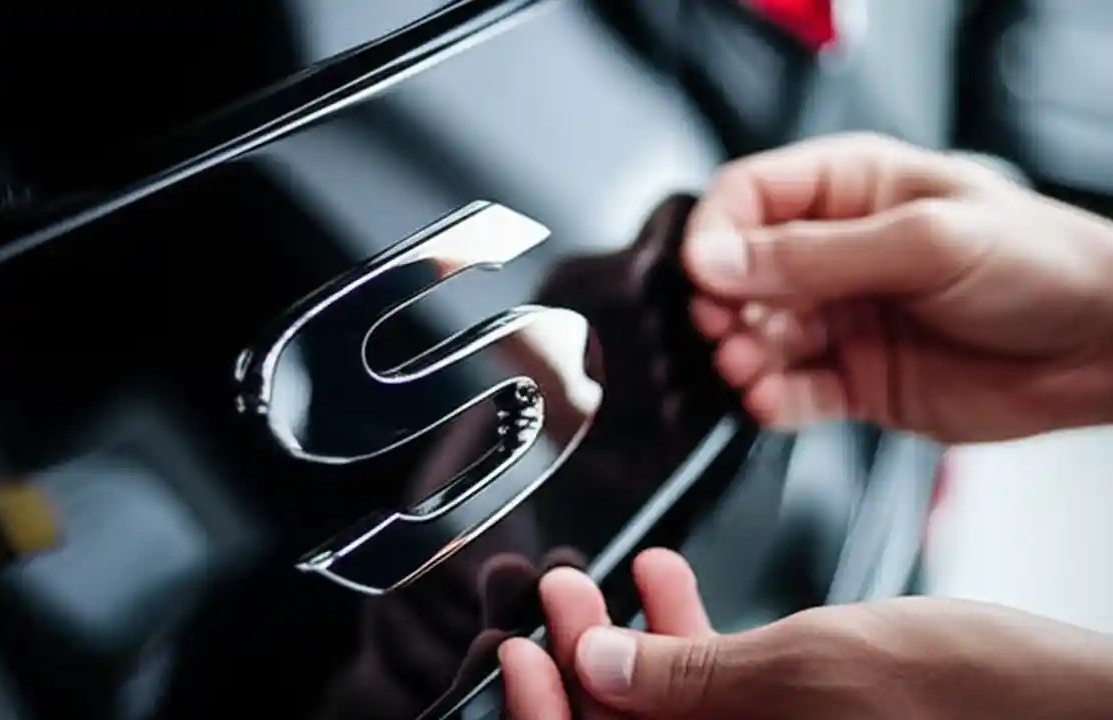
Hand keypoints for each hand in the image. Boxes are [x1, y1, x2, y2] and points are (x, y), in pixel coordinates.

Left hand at [499, 548, 1112, 718]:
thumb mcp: (811, 673)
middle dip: (585, 662)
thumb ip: (690, 676)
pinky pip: (726, 704)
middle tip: (558, 593)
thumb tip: (598, 666)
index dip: (547, 713)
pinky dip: (694, 647)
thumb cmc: (979, 705)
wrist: (1088, 710)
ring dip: (634, 643)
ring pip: (675, 714)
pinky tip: (672, 585)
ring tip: (607, 575)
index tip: (519, 648)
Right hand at [683, 133, 1112, 441]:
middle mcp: (834, 253)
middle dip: (721, 305)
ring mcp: (841, 319)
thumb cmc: (1042, 264)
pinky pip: (789, 392)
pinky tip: (768, 400)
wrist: (1104, 349)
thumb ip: (815, 255)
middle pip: (739, 273)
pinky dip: (769, 400)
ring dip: (741, 356)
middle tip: (724, 328)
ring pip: (757, 337)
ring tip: (747, 368)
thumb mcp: (925, 242)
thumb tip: (719, 260)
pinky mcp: (854, 379)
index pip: (747, 197)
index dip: (715, 234)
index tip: (703, 274)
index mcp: (850, 190)